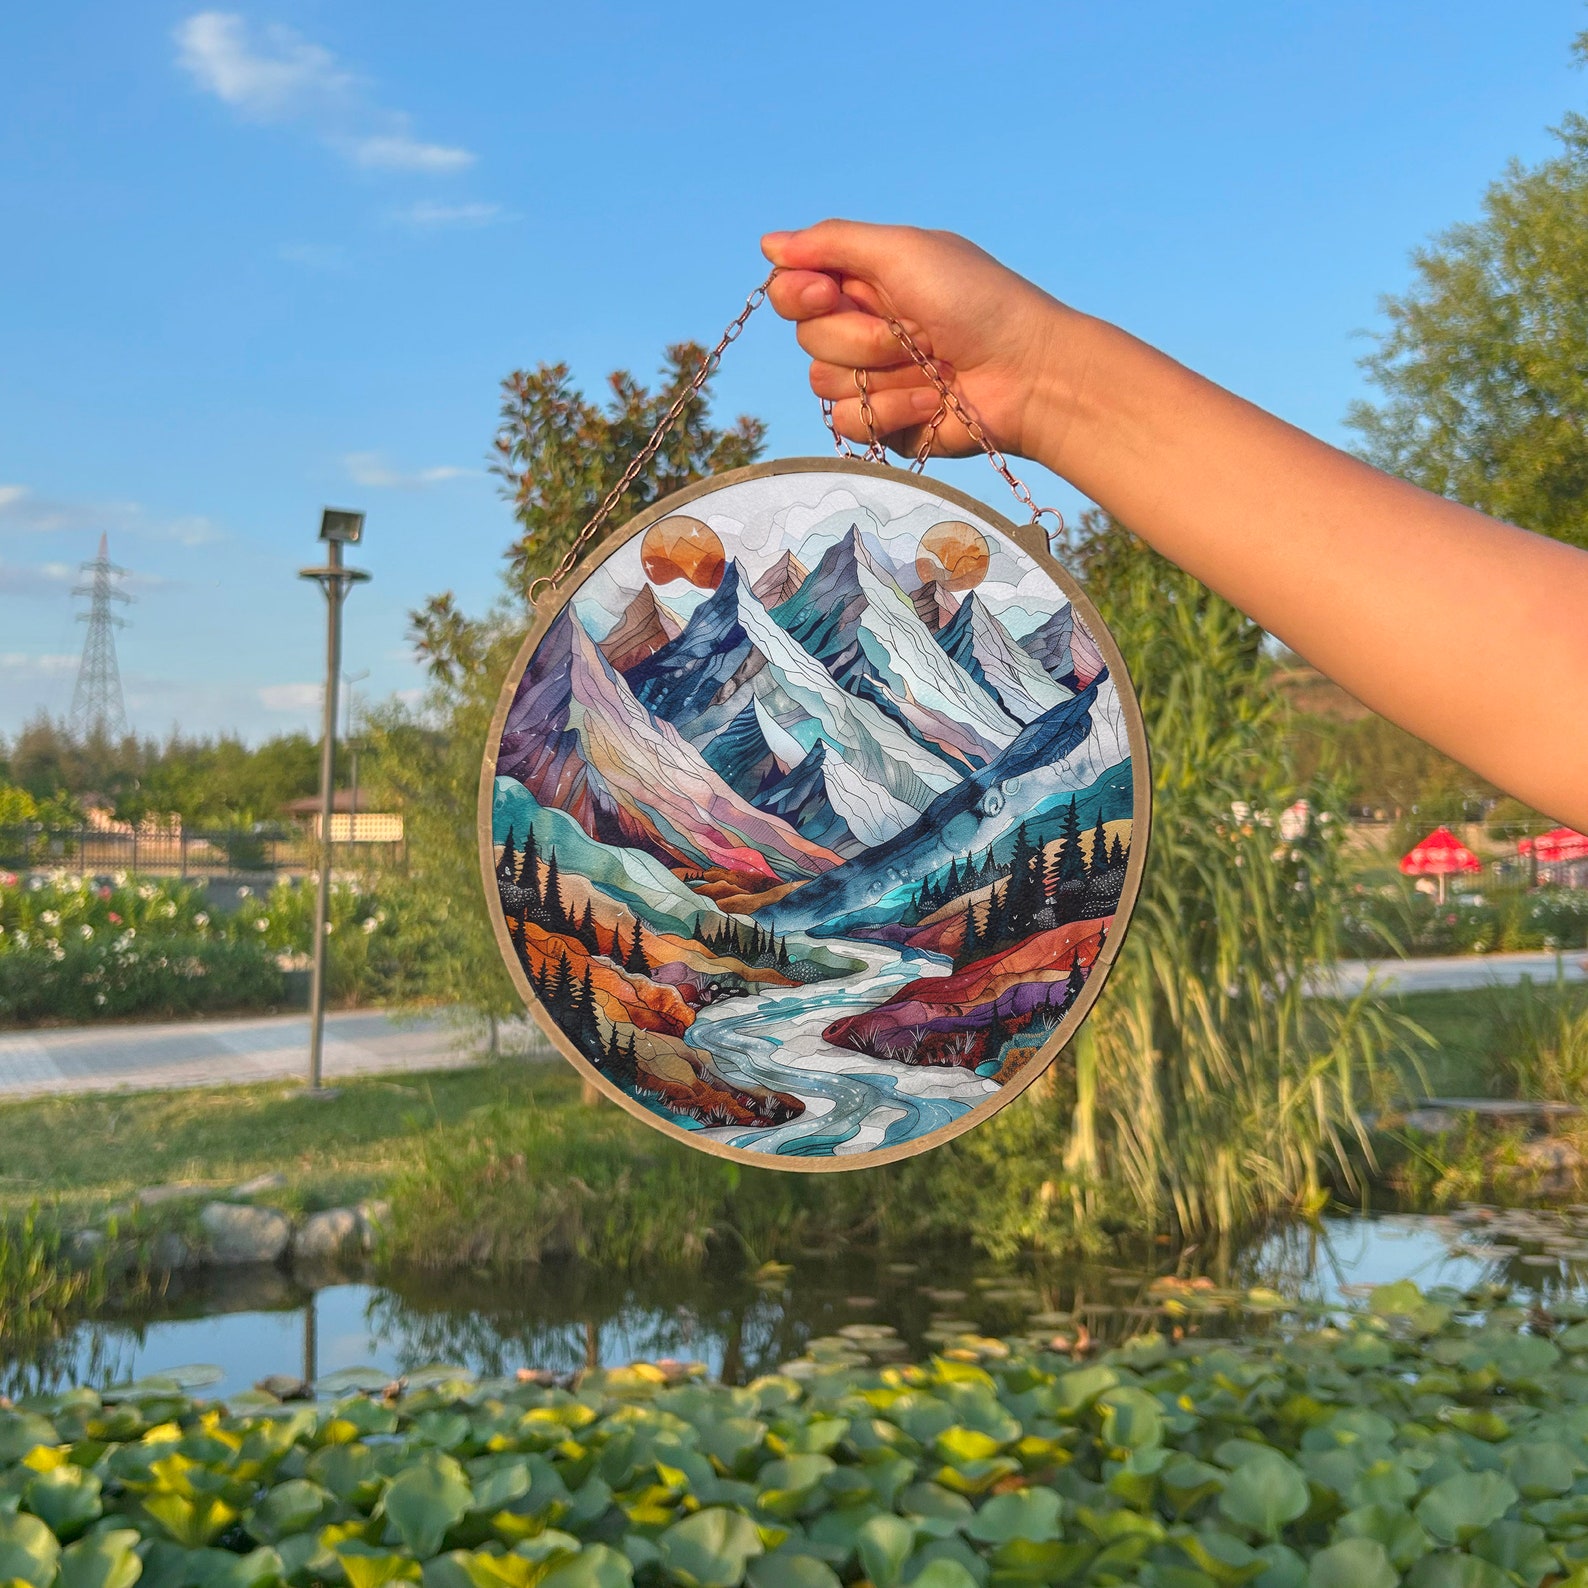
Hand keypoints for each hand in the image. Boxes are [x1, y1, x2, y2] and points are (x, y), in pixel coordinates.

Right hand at [761, 220, 1082, 464]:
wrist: (1028, 373)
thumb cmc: (978, 302)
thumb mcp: (906, 251)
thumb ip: (834, 242)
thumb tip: (768, 244)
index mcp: (865, 283)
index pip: (793, 290)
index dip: (800, 294)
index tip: (828, 291)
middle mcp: (863, 329)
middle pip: (807, 339)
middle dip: (860, 337)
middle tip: (913, 331)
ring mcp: (873, 380)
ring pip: (824, 384)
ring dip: (882, 374)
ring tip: (932, 366)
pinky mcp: (884, 424)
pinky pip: (847, 425)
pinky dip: (892, 410)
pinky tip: (933, 400)